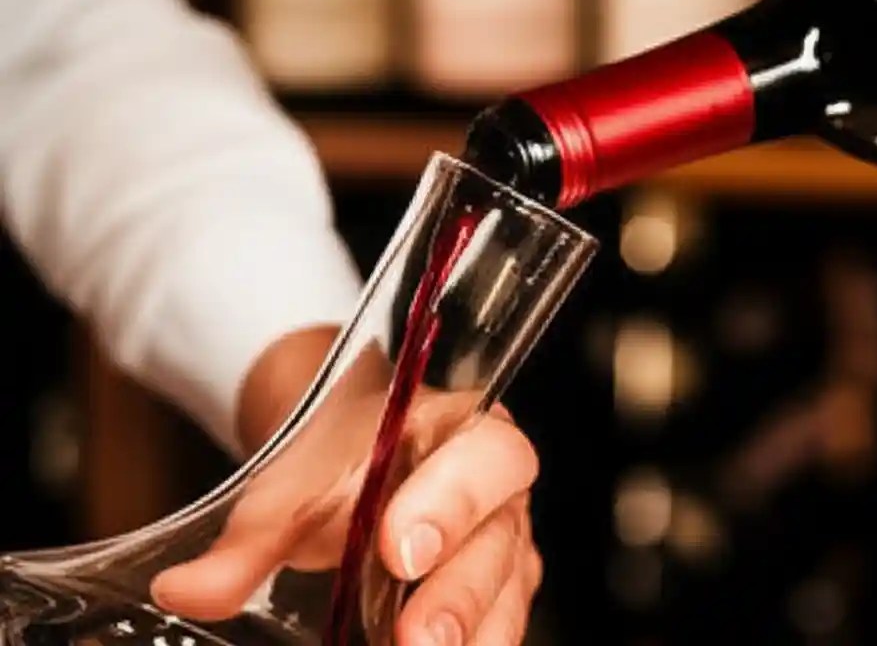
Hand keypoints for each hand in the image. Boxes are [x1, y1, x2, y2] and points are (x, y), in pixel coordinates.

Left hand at [148, 327, 543, 645]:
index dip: (455, 500)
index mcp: (465, 435)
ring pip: (510, 597)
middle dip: (460, 595)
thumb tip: (183, 589)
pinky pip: (497, 631)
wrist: (353, 468)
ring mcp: (504, 555)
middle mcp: (500, 497)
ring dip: (474, 635)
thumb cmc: (341, 466)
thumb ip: (246, 540)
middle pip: (502, 542)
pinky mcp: (497, 603)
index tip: (397, 547)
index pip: (490, 455)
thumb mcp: (293, 489)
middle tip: (417, 637)